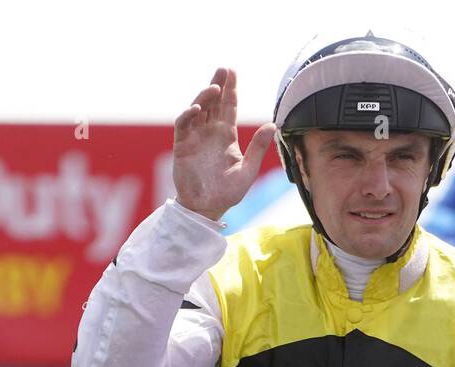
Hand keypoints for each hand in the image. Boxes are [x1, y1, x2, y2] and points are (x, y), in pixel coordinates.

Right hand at [173, 67, 275, 221]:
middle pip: (213, 102)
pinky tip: (197, 108)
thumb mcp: (247, 171)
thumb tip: (273, 124)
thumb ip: (258, 148)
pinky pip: (183, 124)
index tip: (233, 73)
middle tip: (223, 69)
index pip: (228, 107)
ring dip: (205, 96)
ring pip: (198, 108)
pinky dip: (188, 115)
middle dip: (218, 84)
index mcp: (226, 136)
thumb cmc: (227, 193)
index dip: (231, 90)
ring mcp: (195, 137)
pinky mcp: (182, 145)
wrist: (206, 209)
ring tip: (214, 88)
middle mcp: (210, 132)